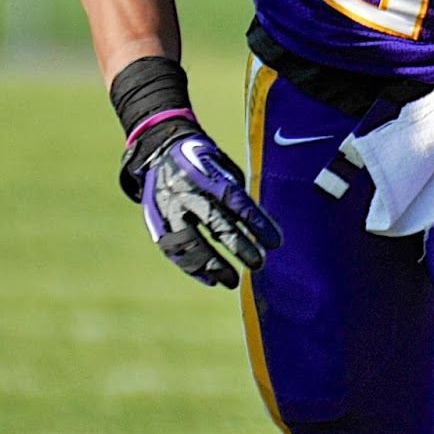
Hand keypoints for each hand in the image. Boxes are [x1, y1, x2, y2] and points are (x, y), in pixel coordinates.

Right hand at [129, 131, 281, 287]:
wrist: (158, 152)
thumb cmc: (203, 164)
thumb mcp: (223, 170)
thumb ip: (239, 197)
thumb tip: (266, 226)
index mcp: (209, 177)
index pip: (238, 202)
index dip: (258, 223)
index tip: (276, 243)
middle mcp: (188, 193)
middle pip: (217, 224)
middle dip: (239, 246)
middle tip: (259, 264)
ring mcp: (170, 209)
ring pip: (191, 242)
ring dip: (213, 264)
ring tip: (232, 280)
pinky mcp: (157, 222)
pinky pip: (173, 250)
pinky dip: (192, 267)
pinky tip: (210, 280)